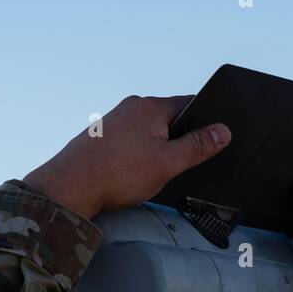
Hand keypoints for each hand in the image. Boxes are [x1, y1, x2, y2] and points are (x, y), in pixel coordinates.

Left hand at [23, 95, 230, 219]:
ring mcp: (114, 120)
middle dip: (180, 138)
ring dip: (157, 148)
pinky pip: (131, 140)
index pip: (190, 104)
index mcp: (151, 107)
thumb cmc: (116, 174)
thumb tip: (223, 131)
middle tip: (184, 163)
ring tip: (156, 171)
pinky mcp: (102, 136)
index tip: (215, 137)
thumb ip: (197, 146)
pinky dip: (138, 153)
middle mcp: (132, 107)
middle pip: (169, 118)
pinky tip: (134, 172)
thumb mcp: (167, 163)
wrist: (69, 187)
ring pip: (148, 131)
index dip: (207, 120)